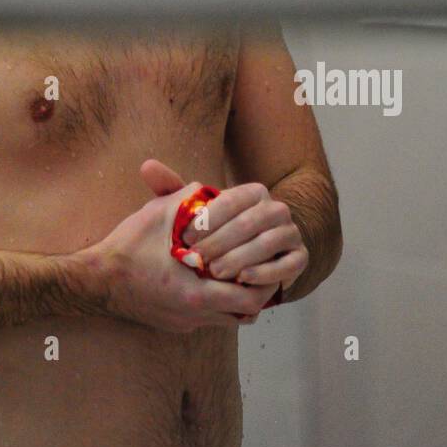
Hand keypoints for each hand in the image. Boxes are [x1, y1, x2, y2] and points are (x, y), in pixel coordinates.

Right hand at [89, 173, 275, 331]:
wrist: (95, 281)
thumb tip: (210, 187)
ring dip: (233, 297)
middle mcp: (195, 315)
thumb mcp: (158, 214)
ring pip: (226, 319)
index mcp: (196, 293)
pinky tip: (204, 278)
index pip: (249, 299)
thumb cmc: (127, 248)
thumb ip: (189, 198)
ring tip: (232, 271)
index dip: (262, 280)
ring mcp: (184, 323)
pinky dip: (214, 302)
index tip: (263, 260)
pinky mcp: (174, 325)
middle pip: (244, 314)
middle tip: (254, 266)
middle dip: (254, 290)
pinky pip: (206, 318)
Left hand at [140, 159, 307, 301]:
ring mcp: (291, 233)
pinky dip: (266, 272)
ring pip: (268, 242)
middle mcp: (276, 209)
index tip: (183, 238)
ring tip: (215, 271)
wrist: (249, 260)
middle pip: (249, 223)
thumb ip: (171, 189)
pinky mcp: (299, 258)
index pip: (231, 201)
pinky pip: (289, 264)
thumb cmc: (216, 234)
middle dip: (221, 242)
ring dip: (240, 257)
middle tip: (197, 259)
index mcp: (253, 193)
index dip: (207, 220)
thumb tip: (146, 166)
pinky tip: (243, 280)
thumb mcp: (194, 212)